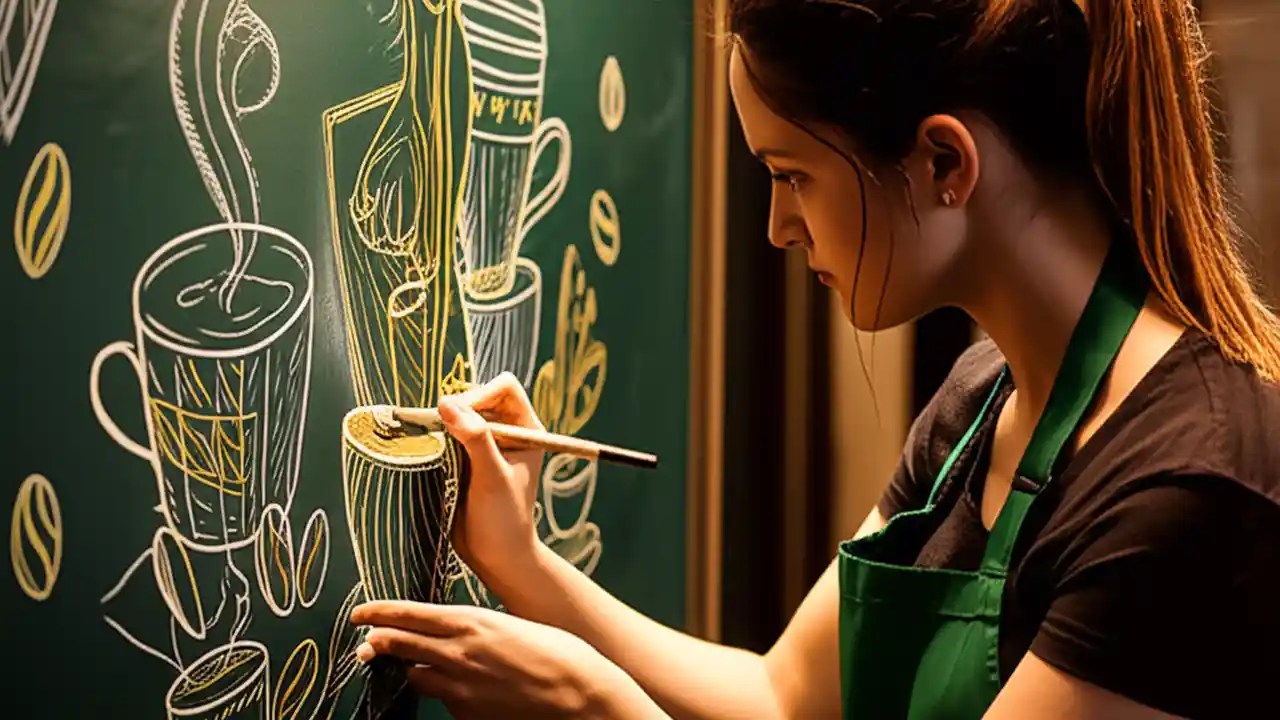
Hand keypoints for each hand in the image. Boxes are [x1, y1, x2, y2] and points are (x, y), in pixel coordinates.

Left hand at [351, 600, 642, 718]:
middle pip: (399, 645)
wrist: (579, 696)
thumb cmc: (558, 654)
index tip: (361, 612)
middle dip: (378, 642)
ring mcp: (459, 688)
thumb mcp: (513, 626)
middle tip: (366, 641)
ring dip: (409, 670)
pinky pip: (445, 702)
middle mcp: (458, 653)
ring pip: (415, 677)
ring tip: (409, 665)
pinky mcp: (467, 715)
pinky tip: (461, 690)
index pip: (408, 615)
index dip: (379, 613)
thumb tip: (459, 630)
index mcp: (471, 622)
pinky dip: (446, 694)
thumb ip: (480, 627)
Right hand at [438, 372, 545, 580]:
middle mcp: (507, 430)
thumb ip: (474, 438)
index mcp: (526, 428)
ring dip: (443, 422)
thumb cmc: (504, 518)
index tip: (458, 415)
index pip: (504, 388)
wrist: (496, 555)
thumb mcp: (492, 477)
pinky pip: (446, 434)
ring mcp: (485, 443)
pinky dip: (435, 437)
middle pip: (478, 396)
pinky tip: (425, 448)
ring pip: (459, 414)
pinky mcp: (464, 458)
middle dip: (458, 406)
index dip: (480, 393)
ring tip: (428, 436)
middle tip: (437, 427)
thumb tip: (446, 403)